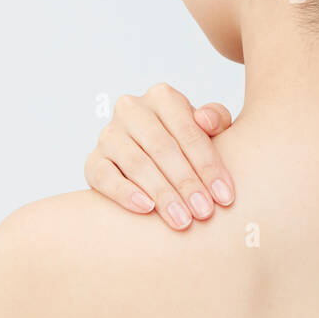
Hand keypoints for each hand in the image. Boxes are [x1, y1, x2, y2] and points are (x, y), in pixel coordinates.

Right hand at [84, 84, 234, 230]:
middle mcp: (131, 109)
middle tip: (204, 212)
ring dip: (162, 194)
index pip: (189, 131)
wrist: (157, 163)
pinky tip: (146, 209)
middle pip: (162, 148)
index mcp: (163, 96)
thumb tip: (206, 120)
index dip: (209, 165)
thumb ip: (216, 120)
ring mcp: (109, 134)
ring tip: (182, 220)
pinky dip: (125, 193)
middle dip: (187, 183)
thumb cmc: (189, 146)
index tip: (225, 196)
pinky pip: (105, 177)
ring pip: (136, 163)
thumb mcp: (209, 130)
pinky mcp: (93, 161)